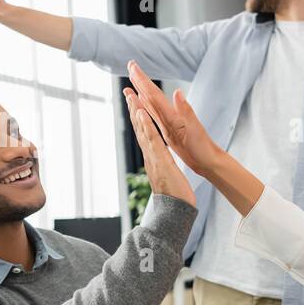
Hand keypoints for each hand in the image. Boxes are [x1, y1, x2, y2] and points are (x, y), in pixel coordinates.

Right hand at [124, 88, 194, 207]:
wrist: (175, 213)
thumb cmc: (174, 196)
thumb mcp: (167, 176)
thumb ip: (159, 166)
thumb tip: (155, 161)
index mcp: (153, 158)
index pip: (145, 133)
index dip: (139, 117)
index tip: (135, 101)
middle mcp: (150, 156)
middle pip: (140, 129)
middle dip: (134, 109)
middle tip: (127, 91)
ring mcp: (153, 159)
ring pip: (143, 132)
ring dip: (137, 113)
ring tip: (132, 96)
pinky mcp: (160, 162)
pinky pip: (152, 141)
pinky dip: (146, 126)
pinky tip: (143, 114)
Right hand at [126, 61, 222, 179]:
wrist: (211, 160)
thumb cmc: (204, 148)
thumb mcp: (195, 130)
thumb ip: (186, 111)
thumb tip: (177, 92)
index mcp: (174, 114)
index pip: (155, 94)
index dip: (143, 80)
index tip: (133, 66)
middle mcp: (171, 115)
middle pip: (152, 95)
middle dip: (140, 80)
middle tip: (130, 65)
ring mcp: (170, 122)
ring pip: (151, 104)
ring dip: (141, 92)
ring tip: (131, 82)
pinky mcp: (170, 131)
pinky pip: (154, 116)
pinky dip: (146, 108)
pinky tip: (142, 105)